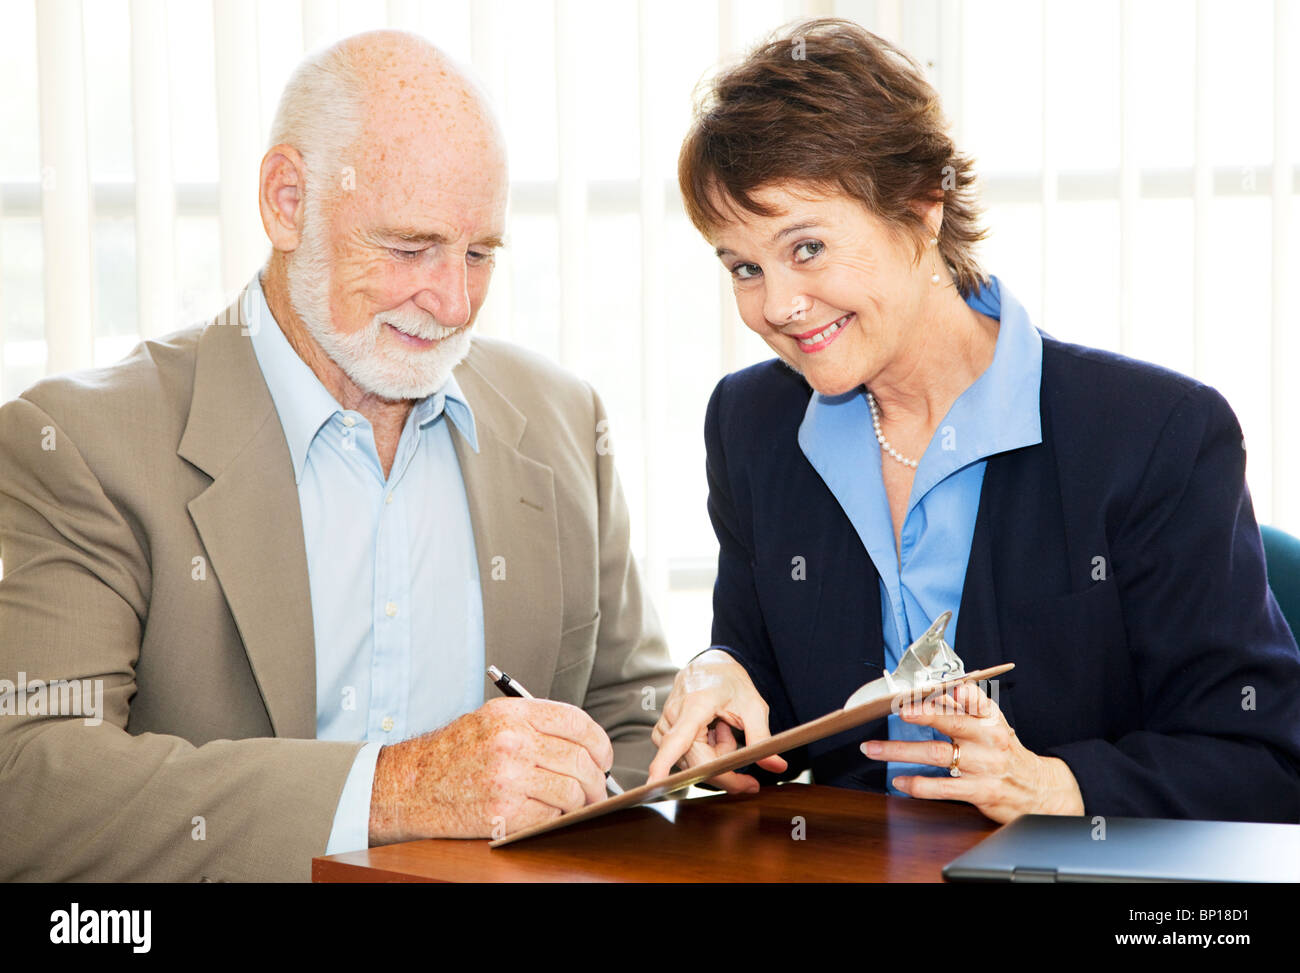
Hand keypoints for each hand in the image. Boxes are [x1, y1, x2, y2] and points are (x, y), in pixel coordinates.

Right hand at [367, 697, 613, 843]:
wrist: (411, 785)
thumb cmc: (453, 753)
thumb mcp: (491, 719)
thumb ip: (535, 724)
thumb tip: (583, 744)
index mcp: (512, 714)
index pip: (576, 722)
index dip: (599, 742)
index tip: (603, 756)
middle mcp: (512, 742)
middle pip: (580, 760)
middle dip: (597, 779)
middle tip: (597, 788)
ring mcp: (508, 778)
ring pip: (572, 791)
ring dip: (582, 802)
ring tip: (578, 805)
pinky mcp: (503, 812)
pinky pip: (550, 817)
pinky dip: (558, 818)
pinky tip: (551, 815)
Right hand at [647, 649, 786, 792]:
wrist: (710, 666)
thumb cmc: (730, 682)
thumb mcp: (753, 707)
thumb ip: (762, 739)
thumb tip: (777, 767)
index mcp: (694, 706)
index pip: (676, 741)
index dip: (663, 766)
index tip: (653, 786)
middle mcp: (673, 716)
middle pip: (696, 764)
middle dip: (725, 769)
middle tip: (748, 769)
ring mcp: (664, 726)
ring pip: (693, 764)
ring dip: (715, 755)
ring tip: (723, 728)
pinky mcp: (661, 734)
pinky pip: (686, 758)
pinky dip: (705, 752)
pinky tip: (711, 732)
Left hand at [860, 682, 1083, 821]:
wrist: (1039, 792)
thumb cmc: (1005, 752)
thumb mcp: (992, 725)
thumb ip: (964, 706)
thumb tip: (938, 687)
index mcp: (991, 719)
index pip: (974, 700)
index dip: (954, 692)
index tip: (936, 686)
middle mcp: (989, 740)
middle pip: (953, 723)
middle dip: (924, 714)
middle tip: (898, 710)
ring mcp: (984, 767)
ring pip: (937, 755)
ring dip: (900, 751)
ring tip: (872, 748)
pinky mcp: (979, 792)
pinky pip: (942, 788)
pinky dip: (917, 784)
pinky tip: (899, 780)